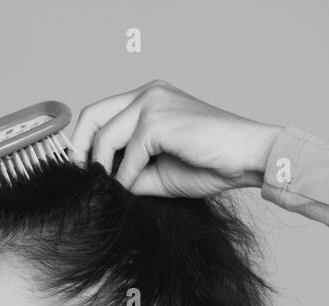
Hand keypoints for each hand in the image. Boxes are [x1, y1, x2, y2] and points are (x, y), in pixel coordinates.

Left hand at [70, 80, 282, 197]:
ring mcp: (153, 102)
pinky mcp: (158, 119)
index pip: (100, 113)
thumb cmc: (211, 164)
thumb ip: (128, 171)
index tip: (79, 170)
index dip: (84, 142)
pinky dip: (126, 176)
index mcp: (149, 98)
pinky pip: (128, 153)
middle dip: (80, 149)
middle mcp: (148, 93)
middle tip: (80, 178)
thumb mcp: (157, 171)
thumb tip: (100, 185)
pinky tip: (132, 189)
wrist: (248, 158)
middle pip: (92, 115)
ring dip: (104, 168)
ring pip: (106, 136)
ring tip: (108, 189)